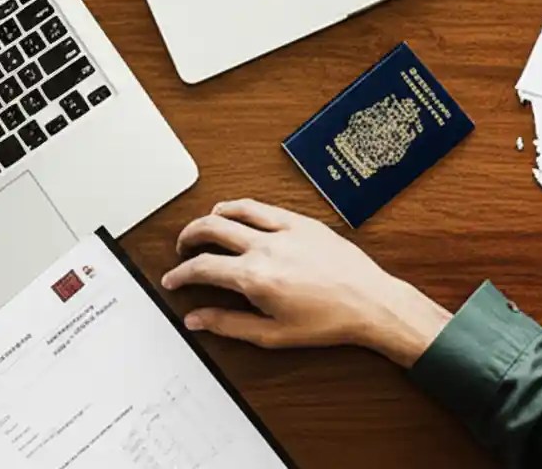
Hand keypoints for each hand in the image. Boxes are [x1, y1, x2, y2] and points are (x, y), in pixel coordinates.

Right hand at [162, 199, 451, 366]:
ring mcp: (284, 230)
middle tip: (183, 249)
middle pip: (210, 229)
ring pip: (234, 210)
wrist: (369, 302)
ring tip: (205, 228)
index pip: (203, 267)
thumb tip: (196, 319)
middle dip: (188, 237)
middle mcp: (265, 247)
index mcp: (255, 277)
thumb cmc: (326, 322)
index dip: (181, 273)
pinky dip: (241, 208)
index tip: (172, 279)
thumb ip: (228, 324)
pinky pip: (262, 207)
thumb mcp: (272, 334)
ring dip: (211, 217)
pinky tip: (237, 215)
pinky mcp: (301, 221)